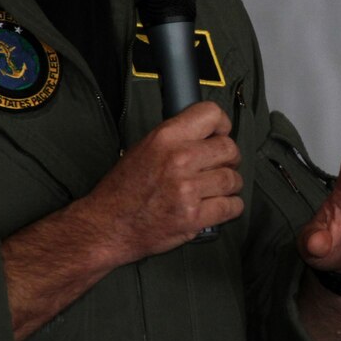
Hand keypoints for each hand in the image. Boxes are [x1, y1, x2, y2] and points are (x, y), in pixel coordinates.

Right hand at [85, 101, 243, 263]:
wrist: (107, 226)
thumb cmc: (123, 189)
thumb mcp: (144, 148)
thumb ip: (177, 139)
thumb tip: (208, 135)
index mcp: (165, 137)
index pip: (211, 114)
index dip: (221, 124)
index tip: (220, 134)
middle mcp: (179, 159)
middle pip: (229, 149)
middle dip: (229, 159)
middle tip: (219, 167)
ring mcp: (187, 189)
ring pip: (233, 179)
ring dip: (229, 186)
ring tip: (214, 189)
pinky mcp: (194, 217)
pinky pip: (231, 206)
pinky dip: (229, 208)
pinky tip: (217, 206)